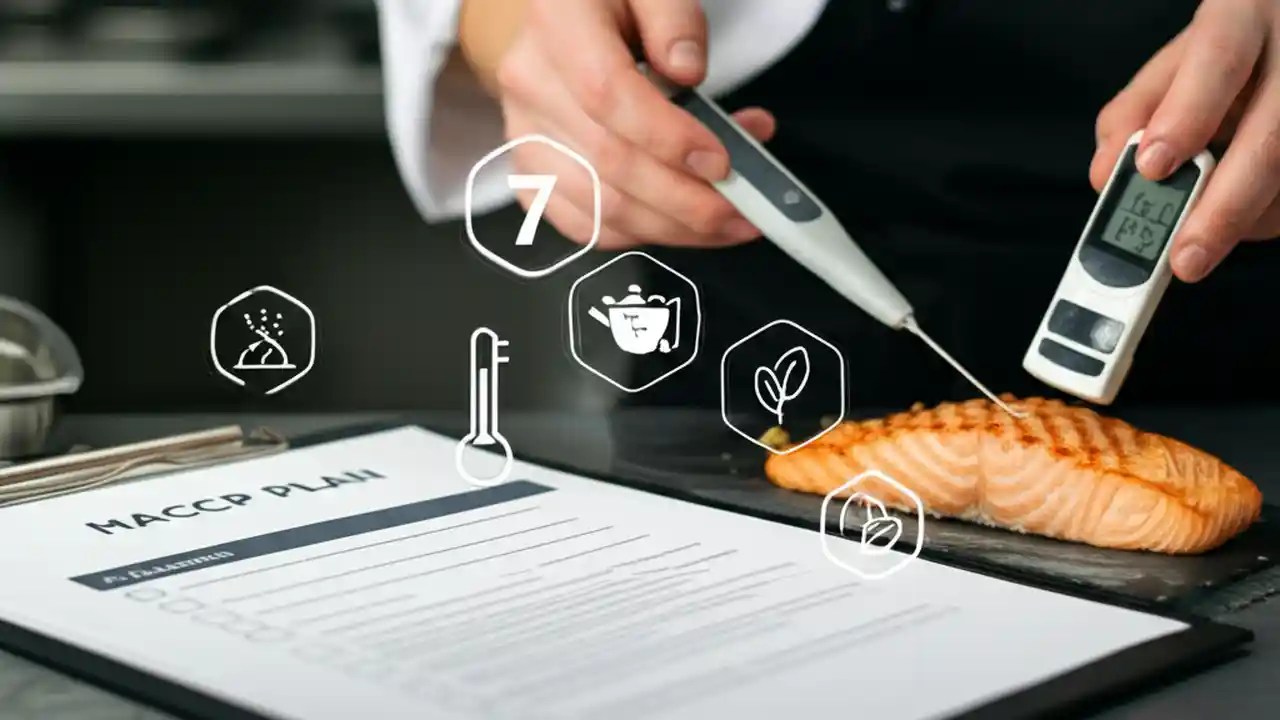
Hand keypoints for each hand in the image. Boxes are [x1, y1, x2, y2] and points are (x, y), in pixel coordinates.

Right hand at [459, 0, 773, 248]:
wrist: (558, 24)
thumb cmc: (612, 3)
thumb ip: (674, 19)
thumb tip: (686, 72)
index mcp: (557, 25)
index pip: (608, 95)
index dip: (668, 139)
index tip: (721, 162)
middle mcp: (530, 85)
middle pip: (609, 165)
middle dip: (688, 201)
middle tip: (746, 210)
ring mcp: (523, 137)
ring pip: (600, 209)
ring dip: (674, 228)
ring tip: (729, 221)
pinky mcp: (531, 176)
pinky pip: (585, 227)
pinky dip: (640, 235)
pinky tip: (682, 225)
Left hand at [1092, 0, 1279, 282]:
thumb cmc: (1232, 48)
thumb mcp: (1175, 63)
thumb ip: (1133, 114)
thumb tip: (1105, 178)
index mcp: (1245, 15)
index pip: (1219, 59)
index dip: (1186, 116)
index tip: (1151, 166)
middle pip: (1271, 138)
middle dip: (1224, 208)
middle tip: (1185, 258)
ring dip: (1243, 219)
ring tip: (1202, 238)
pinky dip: (1263, 215)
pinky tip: (1240, 212)